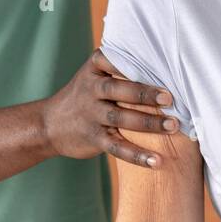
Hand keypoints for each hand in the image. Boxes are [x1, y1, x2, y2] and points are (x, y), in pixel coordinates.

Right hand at [40, 48, 178, 167]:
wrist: (48, 125)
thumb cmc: (84, 96)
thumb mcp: (94, 76)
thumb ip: (121, 70)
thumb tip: (167, 71)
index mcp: (94, 69)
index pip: (114, 60)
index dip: (135, 64)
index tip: (159, 66)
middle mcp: (91, 89)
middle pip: (118, 89)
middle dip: (144, 93)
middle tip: (169, 98)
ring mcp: (91, 114)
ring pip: (120, 117)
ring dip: (148, 123)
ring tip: (172, 126)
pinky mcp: (93, 138)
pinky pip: (117, 147)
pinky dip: (137, 155)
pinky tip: (156, 161)